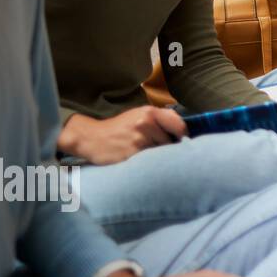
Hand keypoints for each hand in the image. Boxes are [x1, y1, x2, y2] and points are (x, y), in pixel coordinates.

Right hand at [59, 106, 185, 164]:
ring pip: (160, 154)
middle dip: (166, 149)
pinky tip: (139, 162)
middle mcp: (146, 124)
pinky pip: (149, 162)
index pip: (179, 125)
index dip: (183, 136)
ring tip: (144, 155)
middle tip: (155, 150)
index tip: (181, 142)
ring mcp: (138, 139)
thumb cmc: (120, 127)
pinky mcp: (131, 154)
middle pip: (170, 142)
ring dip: (156, 158)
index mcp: (150, 112)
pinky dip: (147, 164)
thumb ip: (160, 120)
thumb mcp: (140, 115)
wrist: (92, 137)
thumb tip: (184, 133)